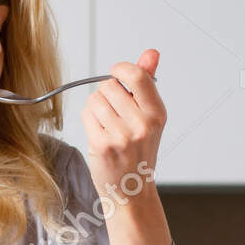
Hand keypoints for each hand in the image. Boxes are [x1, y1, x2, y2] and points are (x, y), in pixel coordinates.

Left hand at [80, 48, 165, 203]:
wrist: (132, 191)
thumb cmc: (139, 152)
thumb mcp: (150, 117)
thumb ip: (147, 83)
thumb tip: (151, 53)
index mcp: (157, 114)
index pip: (137, 76)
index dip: (121, 69)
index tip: (116, 73)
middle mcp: (142, 124)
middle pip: (109, 86)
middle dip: (106, 94)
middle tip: (113, 112)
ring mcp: (121, 136)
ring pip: (95, 100)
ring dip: (96, 108)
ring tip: (106, 125)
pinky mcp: (102, 145)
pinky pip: (86, 115)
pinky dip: (89, 121)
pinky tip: (99, 135)